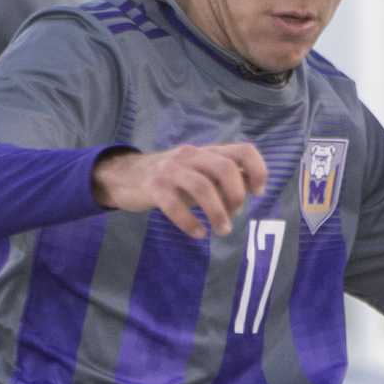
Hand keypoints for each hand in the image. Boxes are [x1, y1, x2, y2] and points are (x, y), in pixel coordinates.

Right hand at [92, 141, 267, 238]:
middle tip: (233, 215)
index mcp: (207, 152)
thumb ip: (224, 178)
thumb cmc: (171, 178)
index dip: (257, 171)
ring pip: (202, 187)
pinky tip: (199, 233)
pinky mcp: (154, 188)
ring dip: (217, 213)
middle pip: (225, 168)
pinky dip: (191, 223)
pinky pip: (175, 205)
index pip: (243, 150)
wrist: (126, 175)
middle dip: (235, 196)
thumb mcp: (199, 173)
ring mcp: (171, 170)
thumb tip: (254, 185)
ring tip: (221, 231)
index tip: (257, 193)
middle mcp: (192, 156)